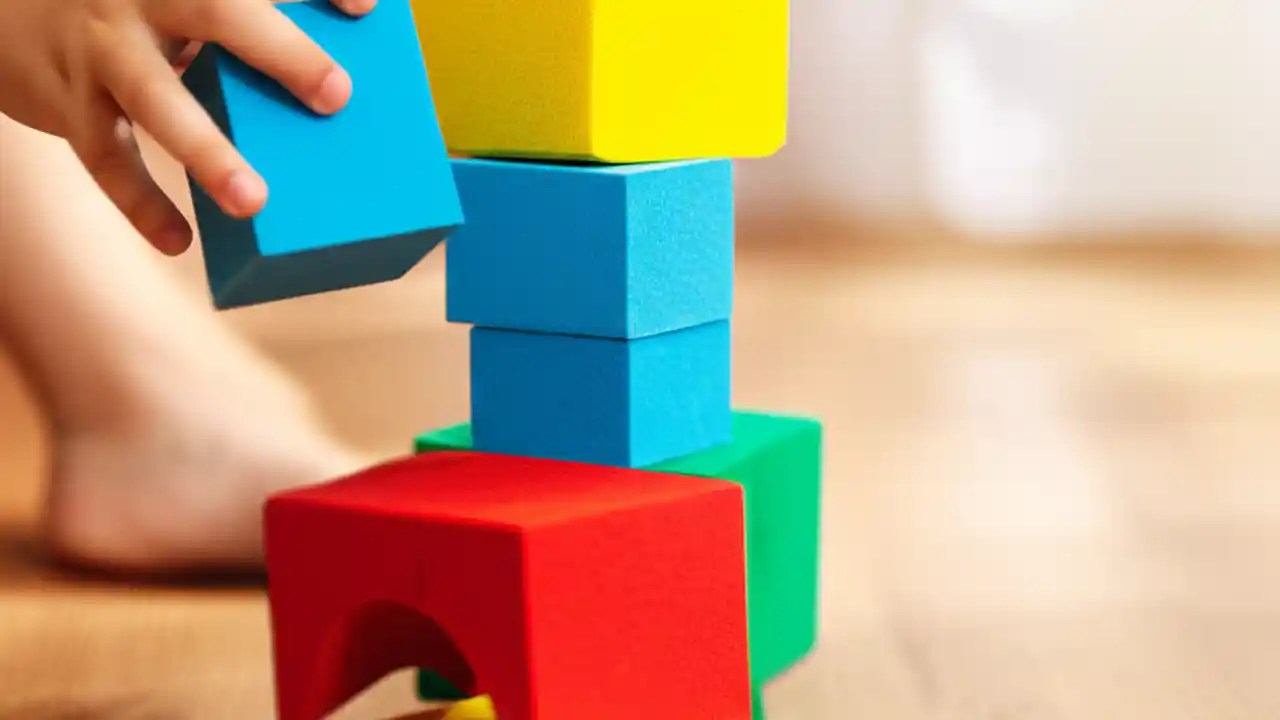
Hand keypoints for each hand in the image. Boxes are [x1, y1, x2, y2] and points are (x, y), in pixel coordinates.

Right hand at [0, 0, 375, 254]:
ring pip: (156, 99)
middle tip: (337, 98)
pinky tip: (180, 240)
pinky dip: (142, 203)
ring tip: (254, 201)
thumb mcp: (177, 3)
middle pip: (216, 11)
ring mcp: (101, 49)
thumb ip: (240, 26)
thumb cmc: (129, 11)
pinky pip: (107, 158)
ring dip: (208, 152)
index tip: (366, 11)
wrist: (6, 12)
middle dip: (280, 52)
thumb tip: (338, 83)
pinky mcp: (69, 103)